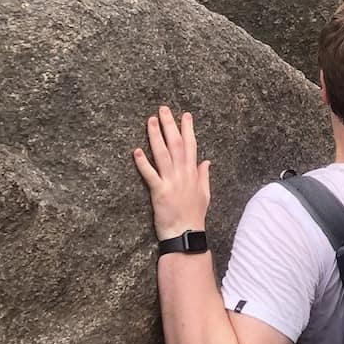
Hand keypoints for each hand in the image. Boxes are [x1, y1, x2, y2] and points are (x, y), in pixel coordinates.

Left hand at [132, 106, 211, 239]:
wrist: (186, 234)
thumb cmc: (194, 215)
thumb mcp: (205, 194)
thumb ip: (204, 175)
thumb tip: (207, 161)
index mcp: (193, 173)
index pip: (192, 145)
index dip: (188, 128)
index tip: (185, 114)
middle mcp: (183, 173)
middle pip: (176, 144)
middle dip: (170, 125)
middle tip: (163, 109)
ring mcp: (171, 182)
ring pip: (163, 154)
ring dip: (156, 136)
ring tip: (150, 121)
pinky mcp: (160, 192)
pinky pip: (150, 174)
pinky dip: (143, 163)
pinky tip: (136, 151)